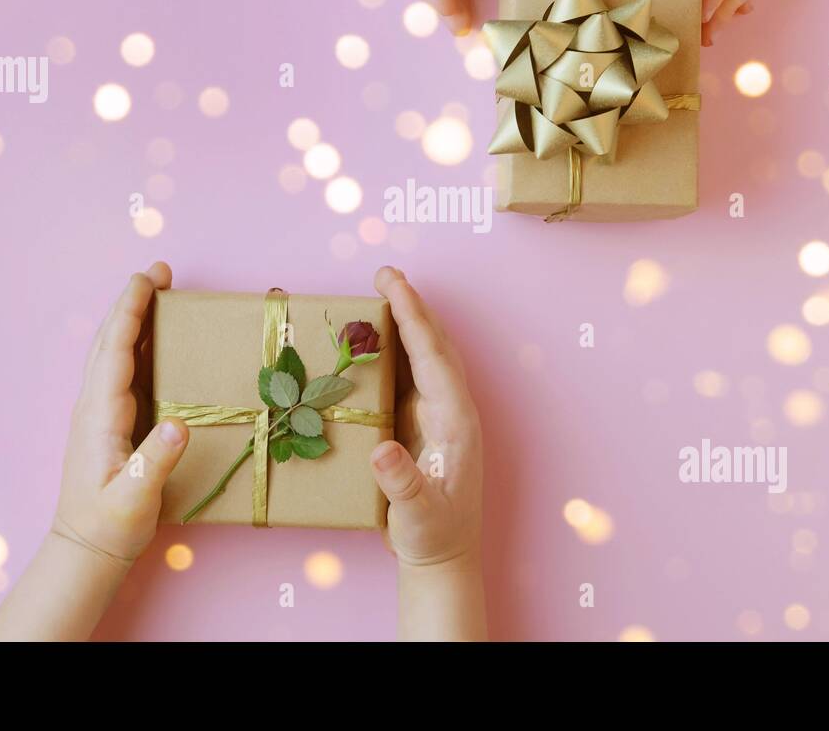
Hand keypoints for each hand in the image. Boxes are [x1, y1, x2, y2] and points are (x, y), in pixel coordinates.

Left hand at [52, 262, 189, 562]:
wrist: (84, 550)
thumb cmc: (110, 526)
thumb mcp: (135, 498)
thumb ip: (155, 463)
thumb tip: (179, 426)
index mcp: (101, 415)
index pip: (115, 350)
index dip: (130, 312)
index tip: (147, 279)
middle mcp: (94, 405)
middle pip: (109, 340)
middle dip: (132, 302)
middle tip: (158, 271)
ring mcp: (98, 413)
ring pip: (112, 352)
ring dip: (132, 319)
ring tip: (157, 291)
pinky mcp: (107, 422)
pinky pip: (120, 369)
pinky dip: (134, 343)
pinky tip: (150, 340)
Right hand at [370, 266, 481, 567]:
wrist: (442, 556)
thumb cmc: (433, 537)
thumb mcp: (418, 516)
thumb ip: (403, 485)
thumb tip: (381, 450)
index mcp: (455, 421)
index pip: (433, 358)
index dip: (413, 319)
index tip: (394, 286)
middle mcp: (450, 409)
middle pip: (432, 345)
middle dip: (410, 306)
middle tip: (383, 272)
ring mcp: (437, 414)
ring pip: (423, 355)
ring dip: (404, 321)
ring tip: (380, 288)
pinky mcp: (420, 423)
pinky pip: (409, 374)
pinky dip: (394, 347)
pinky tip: (373, 335)